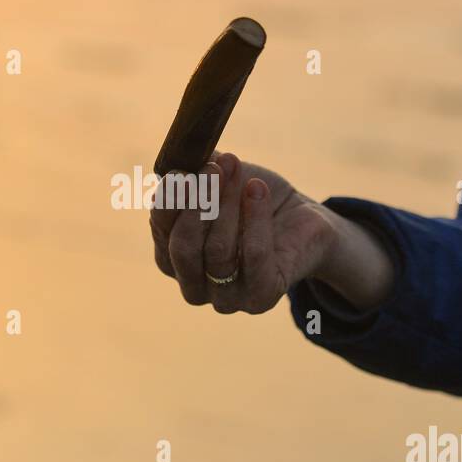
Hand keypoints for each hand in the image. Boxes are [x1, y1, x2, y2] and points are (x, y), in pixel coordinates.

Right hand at [148, 153, 393, 313]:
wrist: (301, 219)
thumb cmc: (251, 200)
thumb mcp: (220, 180)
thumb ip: (194, 172)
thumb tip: (177, 163)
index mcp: (173, 258)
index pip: (161, 232)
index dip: (169, 201)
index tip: (184, 170)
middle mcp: (194, 285)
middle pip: (183, 248)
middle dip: (198, 204)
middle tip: (215, 168)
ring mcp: (226, 298)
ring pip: (218, 251)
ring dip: (230, 206)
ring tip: (247, 176)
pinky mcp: (261, 297)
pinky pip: (254, 258)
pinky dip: (255, 219)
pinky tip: (258, 190)